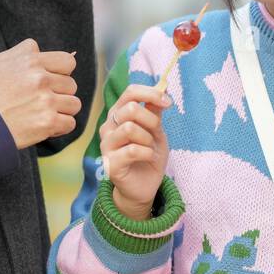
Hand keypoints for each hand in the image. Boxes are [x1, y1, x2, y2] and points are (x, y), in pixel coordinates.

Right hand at [0, 38, 80, 148]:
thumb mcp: (1, 61)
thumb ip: (25, 52)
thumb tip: (42, 51)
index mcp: (31, 60)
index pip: (68, 61)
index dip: (61, 72)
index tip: (51, 80)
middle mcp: (40, 78)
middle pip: (72, 84)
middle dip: (60, 92)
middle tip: (42, 99)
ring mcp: (46, 101)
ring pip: (74, 104)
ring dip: (62, 110)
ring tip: (44, 112)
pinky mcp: (48, 122)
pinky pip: (70, 123)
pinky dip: (60, 127)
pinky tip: (45, 125)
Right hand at [100, 83, 172, 220]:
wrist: (145, 186)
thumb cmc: (148, 155)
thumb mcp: (156, 131)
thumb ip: (155, 111)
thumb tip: (163, 87)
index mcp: (118, 114)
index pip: (130, 93)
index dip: (150, 93)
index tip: (167, 102)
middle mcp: (108, 127)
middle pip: (130, 109)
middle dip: (151, 120)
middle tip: (157, 133)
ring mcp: (106, 145)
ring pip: (130, 128)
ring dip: (148, 138)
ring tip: (149, 148)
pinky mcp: (110, 163)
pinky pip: (133, 150)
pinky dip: (147, 153)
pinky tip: (148, 158)